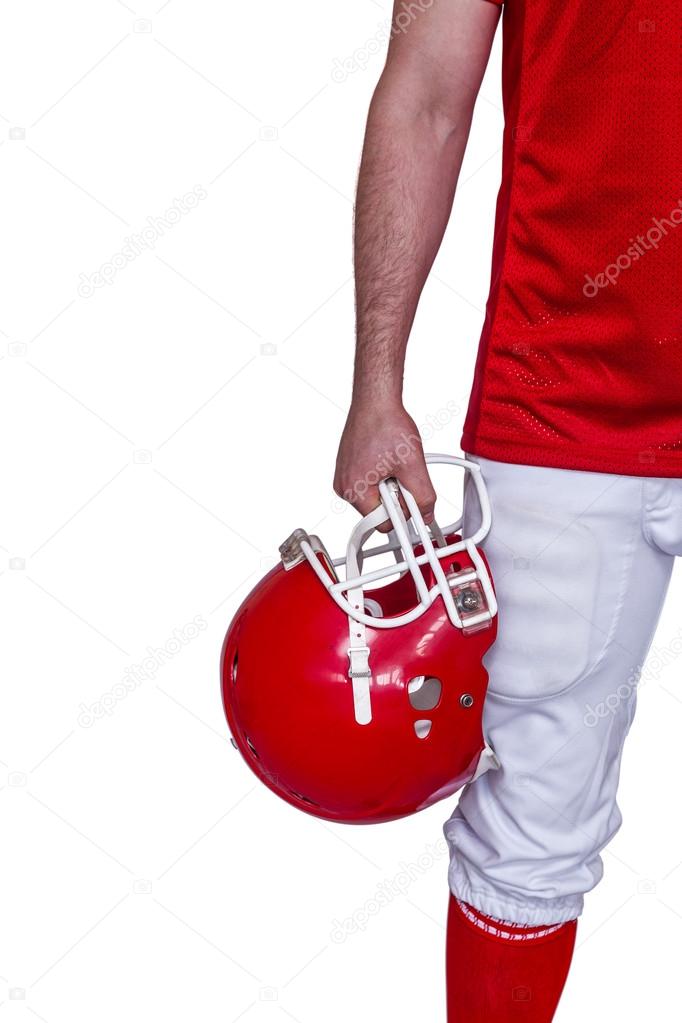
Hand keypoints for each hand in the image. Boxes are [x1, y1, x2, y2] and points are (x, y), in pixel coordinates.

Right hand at [334, 400, 435, 530]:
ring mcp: (346, 476)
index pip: (383, 524)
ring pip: (377, 496)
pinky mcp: (350, 467)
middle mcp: (344, 486)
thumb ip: (423, 496)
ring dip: (392, 485)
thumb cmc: (386, 424)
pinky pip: (372, 483)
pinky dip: (385, 476)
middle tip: (404, 473)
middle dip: (397, 496)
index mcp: (354, 490)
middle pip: (379, 511)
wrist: (376, 400)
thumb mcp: (413, 465)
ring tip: (395, 462)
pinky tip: (389, 459)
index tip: (414, 502)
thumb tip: (427, 515)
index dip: (403, 514)